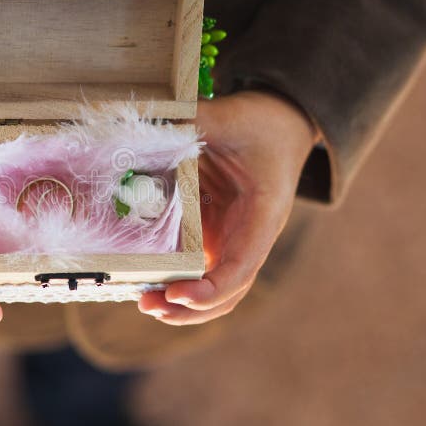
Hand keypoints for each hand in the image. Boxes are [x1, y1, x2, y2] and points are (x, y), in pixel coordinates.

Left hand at [138, 90, 317, 324]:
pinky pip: (196, 268)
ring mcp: (231, 239)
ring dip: (180, 302)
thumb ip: (194, 121)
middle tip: (148, 305)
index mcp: (261, 216)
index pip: (240, 267)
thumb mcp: (230, 118)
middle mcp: (248, 237)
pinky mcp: (214, 234)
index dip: (209, 289)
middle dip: (189, 308)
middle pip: (226, 292)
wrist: (280, 124)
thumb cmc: (262, 124)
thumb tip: (148, 121)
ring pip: (211, 287)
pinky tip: (144, 280)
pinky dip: (173, 280)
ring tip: (144, 302)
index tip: (176, 292)